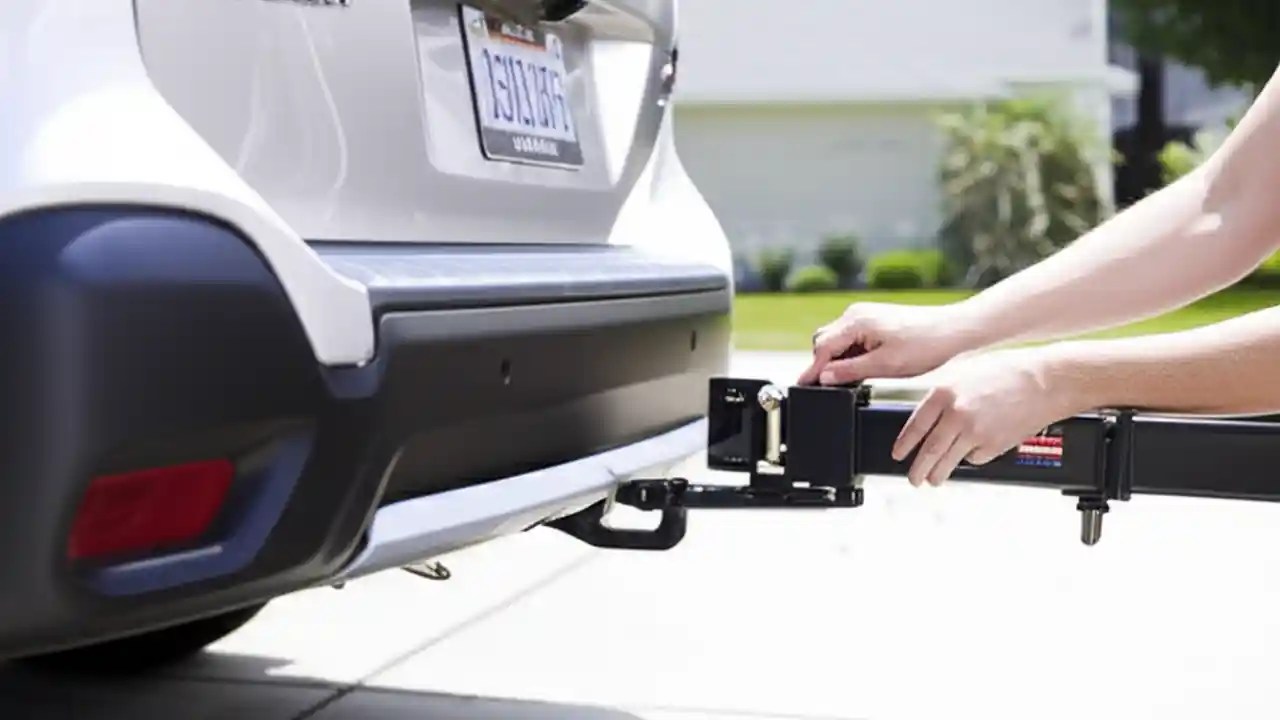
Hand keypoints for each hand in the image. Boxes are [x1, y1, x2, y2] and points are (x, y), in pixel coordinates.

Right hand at [798, 302, 982, 385]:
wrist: (954, 329)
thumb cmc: (926, 345)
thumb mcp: (885, 365)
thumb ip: (850, 371)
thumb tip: (823, 377)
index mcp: (855, 321)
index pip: (822, 349)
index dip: (813, 371)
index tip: (805, 388)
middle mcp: (855, 314)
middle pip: (824, 342)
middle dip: (824, 365)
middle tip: (831, 388)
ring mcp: (864, 315)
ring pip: (837, 341)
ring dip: (839, 360)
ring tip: (851, 381)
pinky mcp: (873, 320)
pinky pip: (851, 338)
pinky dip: (851, 354)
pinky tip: (863, 368)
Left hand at [892, 348, 1081, 486]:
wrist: (1044, 381)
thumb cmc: (1007, 371)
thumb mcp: (963, 369)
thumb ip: (942, 392)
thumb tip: (926, 413)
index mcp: (944, 392)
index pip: (915, 426)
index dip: (904, 444)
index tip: (898, 454)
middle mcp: (957, 414)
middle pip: (929, 451)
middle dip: (918, 470)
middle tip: (913, 478)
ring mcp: (976, 432)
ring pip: (948, 461)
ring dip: (937, 474)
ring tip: (932, 479)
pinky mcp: (994, 446)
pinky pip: (975, 458)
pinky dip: (970, 459)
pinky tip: (972, 453)